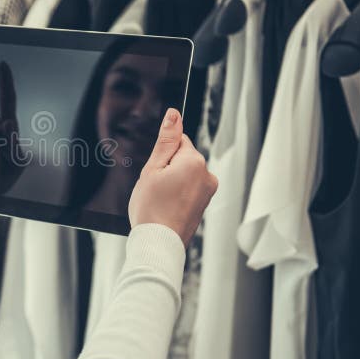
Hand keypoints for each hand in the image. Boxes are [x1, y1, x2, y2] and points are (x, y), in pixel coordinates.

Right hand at [128, 108, 217, 246]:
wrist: (158, 243)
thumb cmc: (152, 210)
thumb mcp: (151, 169)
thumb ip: (165, 140)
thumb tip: (174, 115)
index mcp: (194, 162)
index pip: (178, 141)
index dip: (162, 154)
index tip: (155, 171)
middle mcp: (207, 175)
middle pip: (183, 158)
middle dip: (168, 168)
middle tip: (155, 186)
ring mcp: (208, 191)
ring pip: (185, 174)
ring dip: (172, 182)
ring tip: (160, 199)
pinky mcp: (204, 203)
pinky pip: (188, 189)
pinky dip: (177, 194)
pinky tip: (166, 206)